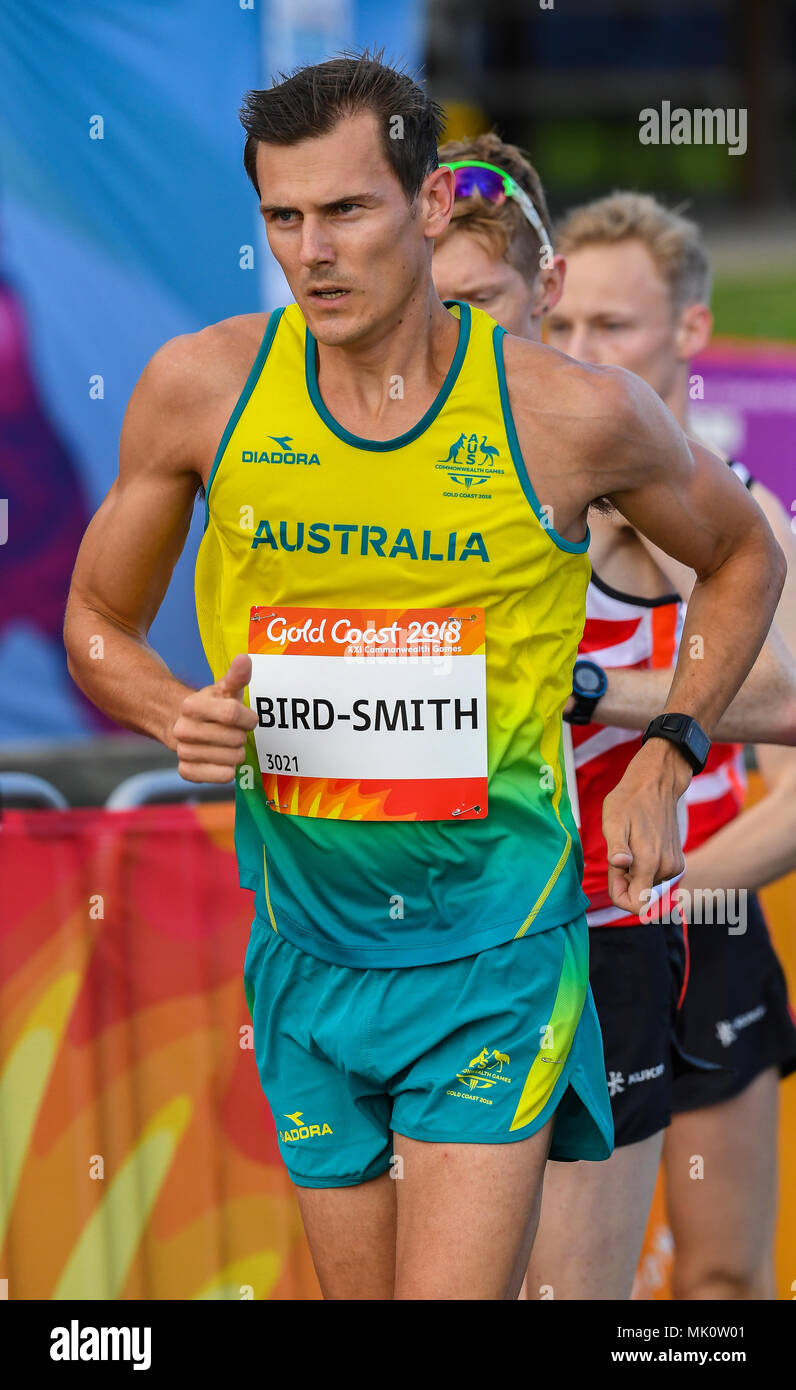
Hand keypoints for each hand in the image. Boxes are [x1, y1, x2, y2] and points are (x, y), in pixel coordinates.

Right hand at [172, 653, 258, 782]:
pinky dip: (228, 771)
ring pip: (232, 759)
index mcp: (191, 705)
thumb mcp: (223, 690)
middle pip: (235, 738)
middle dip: (242, 736)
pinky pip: (222, 776)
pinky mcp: (186, 771)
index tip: (249, 719)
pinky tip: (223, 761)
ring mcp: (183, 751)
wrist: (182, 725)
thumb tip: (245, 659)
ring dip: (237, 753)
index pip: (232, 714)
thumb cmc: (211, 707)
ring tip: (228, 745)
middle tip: (235, 732)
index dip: (248, 719)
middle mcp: (183, 728)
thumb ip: (236, 677)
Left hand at [602, 739, 690, 915]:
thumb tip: (620, 864)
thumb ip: (616, 847)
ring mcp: (675, 866)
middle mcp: (667, 869)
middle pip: (640, 895)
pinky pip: (656, 877)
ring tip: (631, 845)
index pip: (636, 905)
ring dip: (634, 872)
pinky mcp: (678, 862)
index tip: (614, 872)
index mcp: (650, 863)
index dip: (619, 894)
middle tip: (620, 852)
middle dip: (625, 880)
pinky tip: (642, 845)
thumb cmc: (629, 802)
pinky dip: (645, 868)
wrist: (656, 785)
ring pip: (647, 886)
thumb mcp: (613, 822)